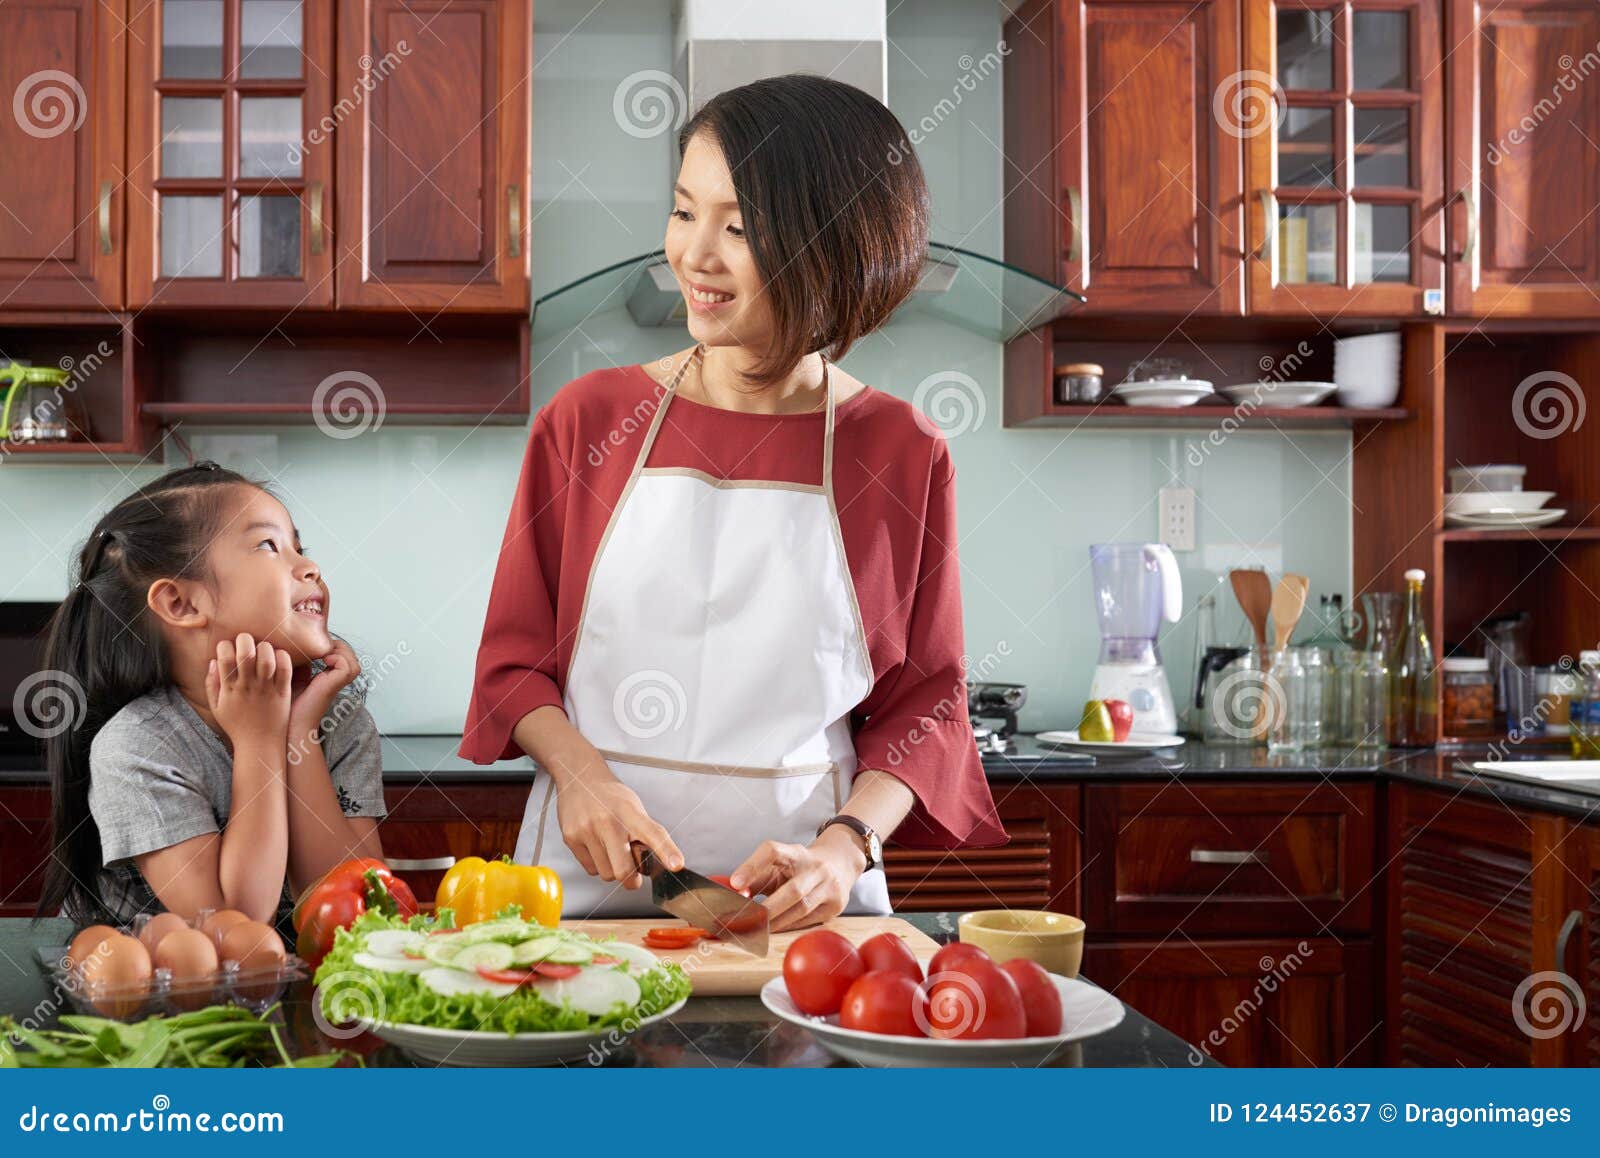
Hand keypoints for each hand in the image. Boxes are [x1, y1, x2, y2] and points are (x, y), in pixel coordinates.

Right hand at [205, 633, 292, 749]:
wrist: (259, 744)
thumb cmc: (237, 725)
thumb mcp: (217, 707)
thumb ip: (211, 683)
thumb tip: (213, 660)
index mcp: (229, 689)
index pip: (224, 658)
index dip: (225, 646)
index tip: (229, 646)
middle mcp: (247, 687)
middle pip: (246, 654)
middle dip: (245, 639)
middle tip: (246, 640)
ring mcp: (266, 689)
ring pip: (266, 658)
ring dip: (264, 646)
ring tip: (263, 647)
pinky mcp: (282, 692)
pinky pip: (285, 668)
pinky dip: (282, 656)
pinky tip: (278, 655)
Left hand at [288, 636, 360, 739]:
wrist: (290, 725)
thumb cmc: (288, 705)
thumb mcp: (294, 678)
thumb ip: (299, 665)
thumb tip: (296, 647)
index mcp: (328, 679)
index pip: (341, 657)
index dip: (333, 647)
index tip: (317, 644)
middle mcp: (336, 682)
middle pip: (351, 658)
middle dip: (339, 647)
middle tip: (322, 646)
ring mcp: (337, 684)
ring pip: (353, 662)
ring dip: (341, 652)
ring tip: (325, 653)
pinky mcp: (334, 686)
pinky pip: (347, 666)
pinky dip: (338, 659)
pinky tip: (324, 661)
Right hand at [551, 748, 683, 888]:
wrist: (579, 776)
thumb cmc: (610, 795)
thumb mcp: (633, 807)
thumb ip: (645, 832)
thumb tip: (659, 862)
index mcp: (630, 812)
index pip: (653, 833)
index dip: (667, 851)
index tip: (676, 864)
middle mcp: (608, 821)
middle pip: (624, 870)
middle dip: (631, 880)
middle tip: (634, 875)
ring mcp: (588, 831)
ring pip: (606, 874)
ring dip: (612, 870)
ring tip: (611, 850)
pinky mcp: (571, 839)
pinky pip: (590, 869)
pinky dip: (597, 865)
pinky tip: (596, 847)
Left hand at [732, 827, 867, 932]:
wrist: (840, 863)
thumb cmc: (800, 867)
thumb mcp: (779, 865)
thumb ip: (757, 877)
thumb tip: (734, 894)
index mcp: (796, 853)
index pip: (773, 852)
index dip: (753, 866)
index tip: (735, 883)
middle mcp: (816, 868)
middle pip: (792, 890)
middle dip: (766, 910)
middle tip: (743, 921)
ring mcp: (830, 886)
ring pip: (802, 908)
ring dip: (776, 922)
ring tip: (755, 929)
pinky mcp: (836, 905)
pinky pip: (809, 920)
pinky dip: (788, 927)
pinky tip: (774, 930)